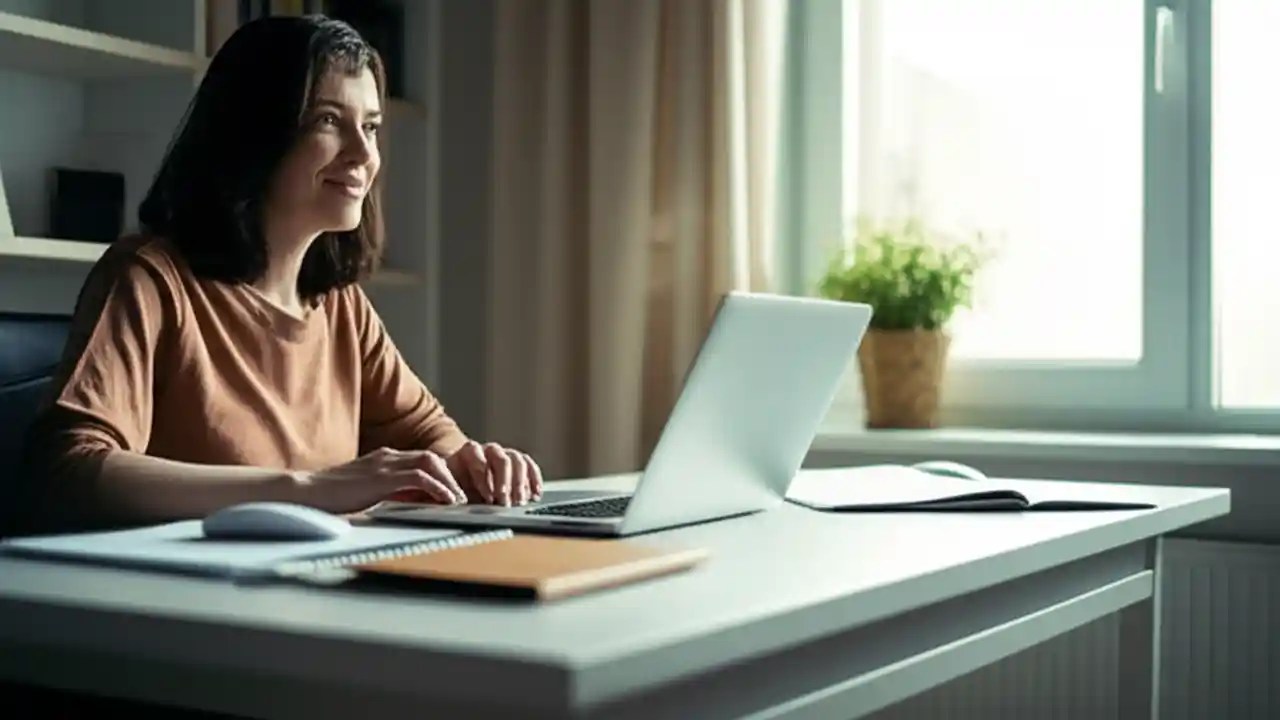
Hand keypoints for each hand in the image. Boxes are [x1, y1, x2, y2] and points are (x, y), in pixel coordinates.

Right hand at [304, 447, 467, 510]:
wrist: (306, 493)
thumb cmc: (332, 497)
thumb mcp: (366, 492)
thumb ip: (387, 493)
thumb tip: (411, 504)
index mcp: (384, 459)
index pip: (423, 460)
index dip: (442, 475)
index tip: (454, 494)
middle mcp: (388, 456)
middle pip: (432, 457)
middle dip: (451, 476)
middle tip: (464, 497)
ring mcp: (384, 464)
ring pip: (430, 462)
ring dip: (448, 481)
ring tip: (459, 501)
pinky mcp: (381, 477)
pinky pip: (419, 477)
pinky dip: (437, 487)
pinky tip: (446, 501)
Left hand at [446, 441, 543, 505]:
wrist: (462, 475)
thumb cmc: (452, 483)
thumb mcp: (444, 485)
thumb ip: (445, 491)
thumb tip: (447, 501)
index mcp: (468, 452)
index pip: (477, 458)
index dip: (483, 479)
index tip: (487, 498)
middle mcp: (488, 449)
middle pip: (502, 459)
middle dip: (504, 482)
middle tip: (505, 502)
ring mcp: (505, 453)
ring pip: (518, 461)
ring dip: (520, 483)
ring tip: (519, 502)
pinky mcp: (518, 462)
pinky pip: (529, 465)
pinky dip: (534, 480)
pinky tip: (535, 495)